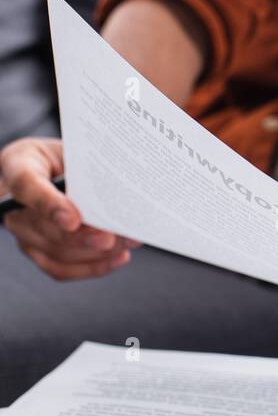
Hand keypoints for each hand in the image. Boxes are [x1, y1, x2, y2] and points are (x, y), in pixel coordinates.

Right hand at [0, 137, 139, 279]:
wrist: (43, 167)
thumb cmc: (57, 156)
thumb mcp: (67, 147)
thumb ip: (82, 166)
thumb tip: (115, 189)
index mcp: (17, 167)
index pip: (26, 186)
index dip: (49, 205)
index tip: (73, 219)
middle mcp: (13, 205)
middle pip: (45, 228)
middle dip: (82, 237)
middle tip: (111, 237)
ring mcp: (23, 231)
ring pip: (57, 251)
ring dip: (95, 253)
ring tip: (126, 242)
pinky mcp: (36, 251)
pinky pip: (60, 268)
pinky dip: (92, 266)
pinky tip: (117, 257)